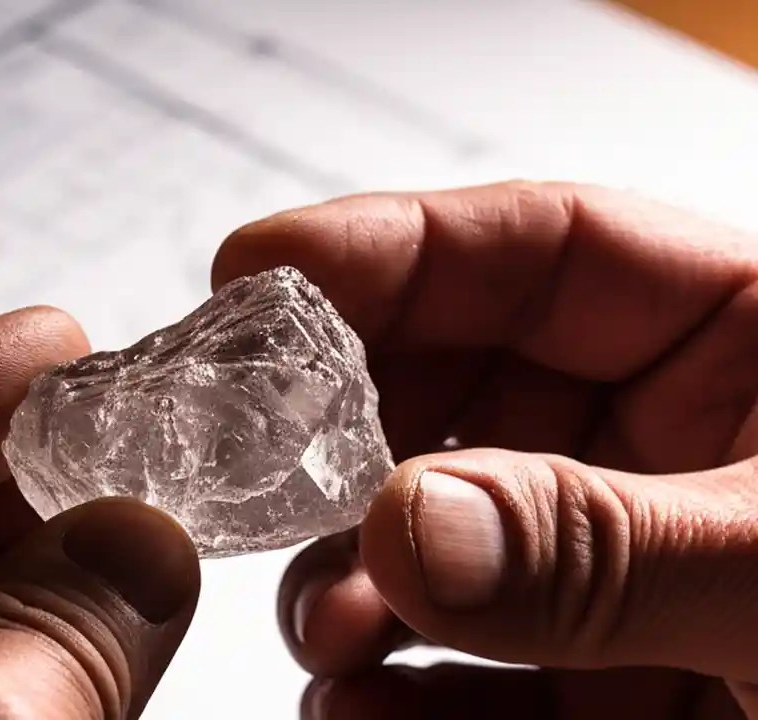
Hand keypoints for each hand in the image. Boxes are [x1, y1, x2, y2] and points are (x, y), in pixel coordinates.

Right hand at [215, 181, 757, 717]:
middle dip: (351, 438)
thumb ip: (617, 547)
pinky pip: (473, 671)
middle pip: (460, 393)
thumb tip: (406, 527)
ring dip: (361, 584)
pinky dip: (402, 695)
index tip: (251, 272)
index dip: (387, 247)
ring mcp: (624, 574)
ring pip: (444, 542)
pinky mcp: (607, 686)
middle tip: (259, 475)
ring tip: (326, 629)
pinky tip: (361, 712)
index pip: (541, 251)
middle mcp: (667, 451)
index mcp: (749, 347)